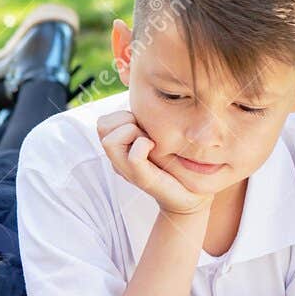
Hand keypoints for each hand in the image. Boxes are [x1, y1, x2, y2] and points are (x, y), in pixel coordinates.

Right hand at [96, 107, 210, 216]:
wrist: (192, 195)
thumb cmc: (178, 164)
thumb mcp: (160, 137)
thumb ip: (148, 123)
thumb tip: (144, 100)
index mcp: (120, 148)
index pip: (103, 122)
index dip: (123, 116)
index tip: (144, 126)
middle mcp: (118, 159)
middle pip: (102, 126)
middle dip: (126, 120)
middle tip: (147, 132)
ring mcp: (127, 170)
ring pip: (109, 141)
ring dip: (132, 132)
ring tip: (150, 141)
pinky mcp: (142, 179)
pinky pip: (133, 156)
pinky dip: (143, 146)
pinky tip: (155, 148)